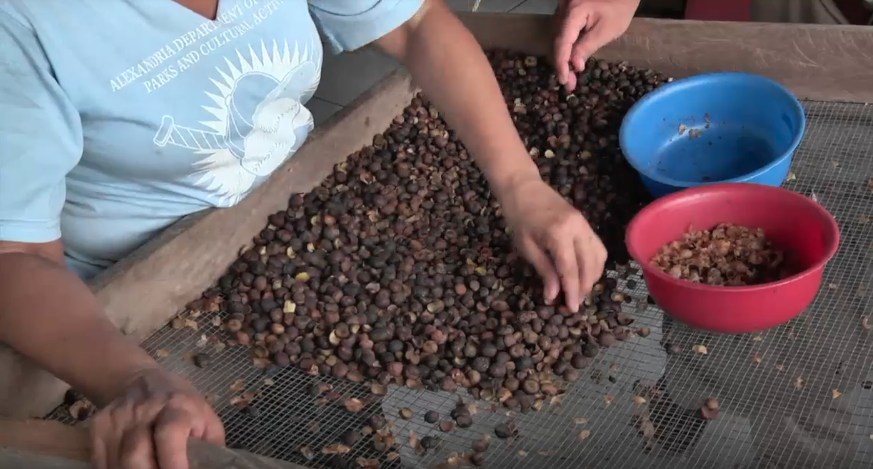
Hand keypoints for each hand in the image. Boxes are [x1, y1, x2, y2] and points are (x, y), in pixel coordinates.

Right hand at [90, 368, 224, 468]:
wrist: (143, 382)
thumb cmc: (182, 405)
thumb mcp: (206, 417)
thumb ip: (209, 444)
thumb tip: (212, 466)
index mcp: (177, 406)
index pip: (169, 433)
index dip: (173, 462)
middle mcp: (143, 410)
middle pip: (137, 454)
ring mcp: (117, 418)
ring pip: (118, 461)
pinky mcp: (98, 427)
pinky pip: (102, 461)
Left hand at [501, 177, 607, 311]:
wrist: (523, 188)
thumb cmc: (519, 217)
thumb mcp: (526, 247)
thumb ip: (544, 270)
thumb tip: (553, 295)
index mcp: (559, 233)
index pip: (571, 269)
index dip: (573, 291)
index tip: (572, 309)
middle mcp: (578, 228)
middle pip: (589, 265)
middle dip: (584, 288)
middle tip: (573, 304)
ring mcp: (585, 224)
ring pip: (598, 257)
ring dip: (592, 277)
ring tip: (578, 291)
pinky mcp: (586, 223)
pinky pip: (597, 248)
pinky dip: (595, 264)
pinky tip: (585, 274)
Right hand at [554, 0, 639, 90]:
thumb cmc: (619, 9)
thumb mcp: (607, 31)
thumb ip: (587, 47)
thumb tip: (574, 66)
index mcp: (574, 12)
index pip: (562, 42)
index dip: (561, 63)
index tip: (564, 80)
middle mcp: (563, 10)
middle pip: (557, 41)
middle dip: (562, 64)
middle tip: (568, 83)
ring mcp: (562, 9)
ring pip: (556, 38)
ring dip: (562, 58)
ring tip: (570, 75)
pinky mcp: (565, 12)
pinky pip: (560, 33)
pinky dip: (565, 48)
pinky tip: (570, 60)